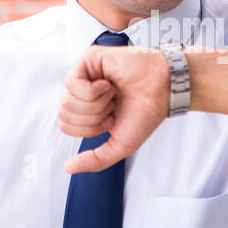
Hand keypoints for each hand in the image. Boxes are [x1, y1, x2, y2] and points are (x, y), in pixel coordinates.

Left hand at [58, 43, 170, 173]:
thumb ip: (95, 160)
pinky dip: (94, 91)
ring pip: (67, 100)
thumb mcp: (119, 145)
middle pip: (64, 114)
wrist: (163, 91)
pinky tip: (109, 84)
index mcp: (86, 108)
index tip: (111, 119)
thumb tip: (69, 168)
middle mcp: (82, 90)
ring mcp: (84, 73)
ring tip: (113, 95)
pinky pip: (74, 84)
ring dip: (96, 104)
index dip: (90, 128)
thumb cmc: (145, 113)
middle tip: (112, 107)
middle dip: (92, 118)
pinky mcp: (88, 59)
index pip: (66, 125)